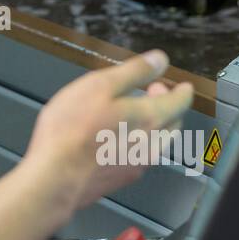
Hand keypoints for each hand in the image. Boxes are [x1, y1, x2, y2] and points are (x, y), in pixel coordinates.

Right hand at [25, 50, 193, 219]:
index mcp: (149, 118)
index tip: (183, 86)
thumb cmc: (72, 129)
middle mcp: (150, 144)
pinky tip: (117, 139)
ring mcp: (136, 165)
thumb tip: (160, 61)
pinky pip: (139, 158)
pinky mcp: (120, 178)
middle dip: (168, 107)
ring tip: (134, 115)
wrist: (55, 178)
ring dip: (153, 127)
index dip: (182, 91)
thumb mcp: (100, 85)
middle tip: (153, 94)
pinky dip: (137, 144)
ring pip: (157, 143)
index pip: (180, 103)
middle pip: (172, 124)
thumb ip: (134, 72)